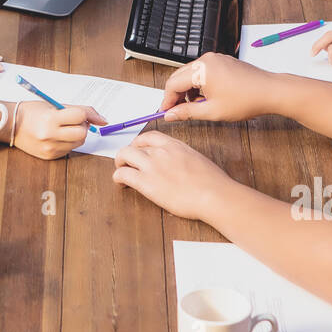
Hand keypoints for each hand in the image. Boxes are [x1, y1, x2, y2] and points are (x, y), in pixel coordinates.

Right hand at [13, 101, 107, 159]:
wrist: (12, 125)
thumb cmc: (32, 112)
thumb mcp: (53, 105)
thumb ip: (77, 110)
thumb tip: (102, 119)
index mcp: (50, 119)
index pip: (80, 116)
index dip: (86, 114)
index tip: (89, 115)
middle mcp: (49, 136)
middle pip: (82, 133)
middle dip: (83, 126)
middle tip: (75, 121)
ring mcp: (50, 148)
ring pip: (78, 143)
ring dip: (77, 135)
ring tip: (65, 128)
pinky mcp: (50, 156)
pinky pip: (69, 150)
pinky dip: (68, 143)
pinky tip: (58, 136)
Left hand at [112, 131, 231, 220]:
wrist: (214, 194)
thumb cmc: (212, 183)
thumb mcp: (197, 160)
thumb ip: (182, 159)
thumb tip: (177, 167)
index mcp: (174, 145)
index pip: (149, 136)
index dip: (139, 143)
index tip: (138, 149)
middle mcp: (161, 151)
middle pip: (134, 145)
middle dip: (127, 154)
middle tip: (126, 163)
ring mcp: (152, 165)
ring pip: (124, 156)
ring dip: (120, 164)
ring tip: (121, 173)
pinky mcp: (146, 182)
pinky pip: (122, 174)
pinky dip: (118, 178)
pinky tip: (121, 184)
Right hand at [159, 52, 272, 122]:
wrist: (270, 91)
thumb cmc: (247, 100)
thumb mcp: (212, 111)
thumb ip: (187, 112)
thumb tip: (171, 114)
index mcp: (202, 70)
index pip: (173, 83)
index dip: (167, 100)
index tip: (165, 112)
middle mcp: (206, 59)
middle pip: (179, 76)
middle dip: (176, 94)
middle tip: (176, 111)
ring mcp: (215, 58)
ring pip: (190, 73)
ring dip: (188, 89)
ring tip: (195, 106)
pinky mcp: (222, 61)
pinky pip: (202, 71)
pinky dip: (199, 83)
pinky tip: (206, 97)